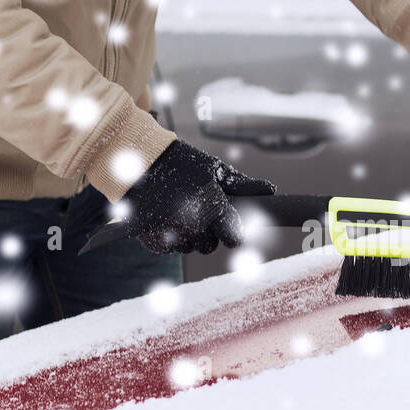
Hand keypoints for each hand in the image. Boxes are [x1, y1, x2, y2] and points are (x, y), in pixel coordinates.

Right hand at [82, 140, 274, 254]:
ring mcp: (171, 234)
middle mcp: (193, 225)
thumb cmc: (182, 162)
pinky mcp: (152, 240)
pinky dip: (168, 238)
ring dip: (187, 237)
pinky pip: (168, 249)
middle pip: (210, 247)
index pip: (234, 238)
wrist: (137, 160)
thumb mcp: (215, 169)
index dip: (232, 232)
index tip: (226, 225)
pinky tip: (164, 218)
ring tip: (178, 212)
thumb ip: (243, 184)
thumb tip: (272, 190)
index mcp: (213, 207)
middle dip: (207, 234)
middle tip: (197, 212)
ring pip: (188, 248)